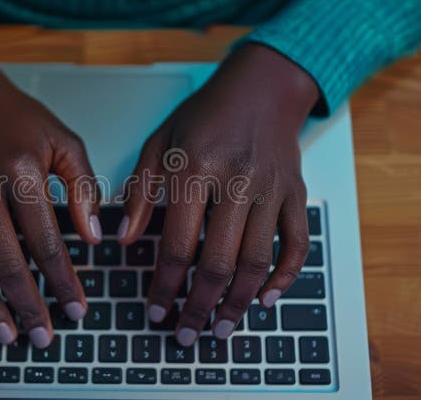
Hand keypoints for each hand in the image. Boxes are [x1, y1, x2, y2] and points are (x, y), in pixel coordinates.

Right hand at [0, 36, 101, 347]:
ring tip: (8, 334)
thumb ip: (83, 188)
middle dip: (28, 305)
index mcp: (19, 169)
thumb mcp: (65, 142)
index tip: (77, 309)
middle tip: (45, 335)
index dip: (63, 281)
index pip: (46, 240)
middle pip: (5, 260)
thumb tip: (92, 238)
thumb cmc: (19, 121)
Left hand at [118, 44, 318, 344]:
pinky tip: (266, 299)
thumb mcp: (159, 142)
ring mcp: (272, 189)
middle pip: (219, 261)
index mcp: (195, 167)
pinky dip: (284, 277)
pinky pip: (297, 244)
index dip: (165, 285)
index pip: (177, 244)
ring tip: (222, 328)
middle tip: (188, 334)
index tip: (157, 310)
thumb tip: (124, 239)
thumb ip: (140, 190)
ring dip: (239, 303)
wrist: (261, 87)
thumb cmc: (205, 115)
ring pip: (258, 260)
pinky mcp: (296, 193)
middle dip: (200, 306)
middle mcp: (237, 181)